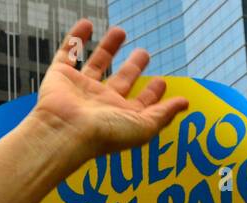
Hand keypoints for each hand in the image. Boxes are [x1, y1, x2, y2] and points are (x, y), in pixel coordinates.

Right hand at [28, 20, 187, 160]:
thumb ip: (164, 113)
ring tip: (120, 31)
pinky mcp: (60, 76)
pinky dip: (74, 38)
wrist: (65, 132)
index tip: (161, 82)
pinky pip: (67, 53)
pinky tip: (86, 25)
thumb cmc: (104, 134)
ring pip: (96, 63)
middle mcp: (100, 103)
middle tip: (143, 53)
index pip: (139, 103)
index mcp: (119, 115)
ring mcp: (80, 88)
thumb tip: (185, 103)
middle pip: (120, 80)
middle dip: (132, 67)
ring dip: (108, 47)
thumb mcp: (144, 126)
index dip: (152, 93)